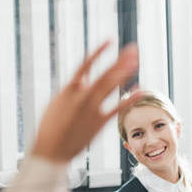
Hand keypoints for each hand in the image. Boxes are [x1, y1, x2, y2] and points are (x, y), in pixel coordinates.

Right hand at [29, 41, 141, 163]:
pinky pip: (117, 108)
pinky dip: (129, 99)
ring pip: (111, 87)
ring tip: (136, 61)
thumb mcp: (57, 103)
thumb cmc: (50, 127)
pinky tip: (140, 90)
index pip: (86, 64)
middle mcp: (82, 97)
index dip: (98, 52)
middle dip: (120, 60)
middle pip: (105, 74)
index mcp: (69, 89)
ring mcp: (91, 110)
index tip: (110, 41)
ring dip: (125, 73)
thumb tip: (83, 79)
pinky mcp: (98, 123)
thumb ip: (72, 90)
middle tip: (133, 49)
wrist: (50, 150)